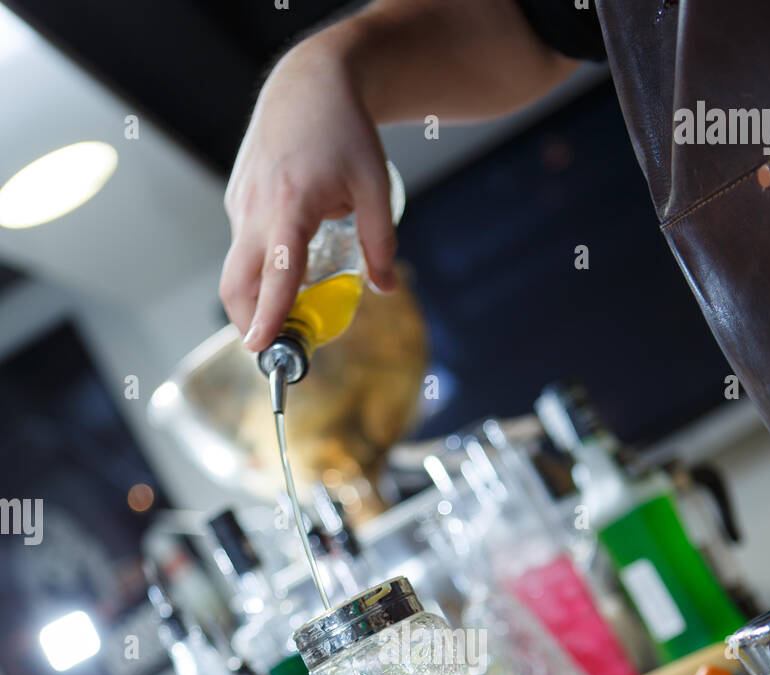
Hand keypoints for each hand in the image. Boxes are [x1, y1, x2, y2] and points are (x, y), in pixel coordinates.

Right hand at [219, 35, 397, 353]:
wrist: (308, 82)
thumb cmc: (345, 130)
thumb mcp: (375, 186)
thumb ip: (381, 243)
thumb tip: (383, 289)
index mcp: (292, 206)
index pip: (276, 274)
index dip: (268, 315)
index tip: (260, 348)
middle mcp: (257, 208)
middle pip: (236, 284)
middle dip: (250, 322)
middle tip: (277, 344)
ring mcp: (241, 203)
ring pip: (238, 268)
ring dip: (258, 296)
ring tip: (293, 304)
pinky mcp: (237, 198)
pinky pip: (244, 245)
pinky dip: (260, 266)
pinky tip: (290, 256)